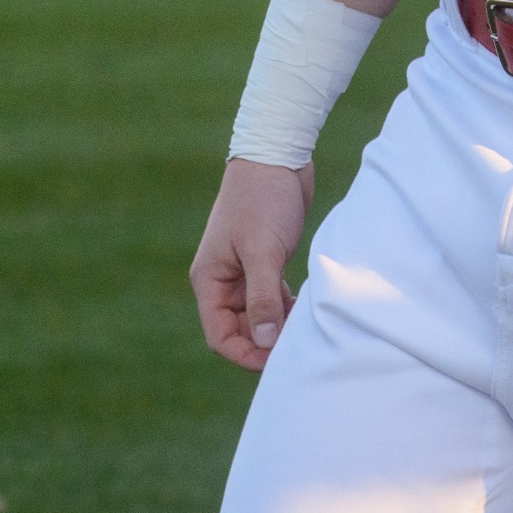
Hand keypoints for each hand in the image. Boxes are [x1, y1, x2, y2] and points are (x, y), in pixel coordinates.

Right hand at [190, 157, 313, 370]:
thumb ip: (263, 297)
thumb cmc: (263, 198)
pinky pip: (271, 296)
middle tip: (297, 341)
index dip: (246, 352)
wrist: (278, 153)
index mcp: (209, 279)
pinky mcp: (264, 259)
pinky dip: (285, 305)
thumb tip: (265, 342)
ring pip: (258, 313)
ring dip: (277, 323)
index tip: (276, 359)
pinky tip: (303, 305)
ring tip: (302, 323)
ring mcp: (243, 269)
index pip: (220, 335)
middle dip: (265, 339)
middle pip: (239, 328)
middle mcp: (222, 278)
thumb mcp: (263, 250)